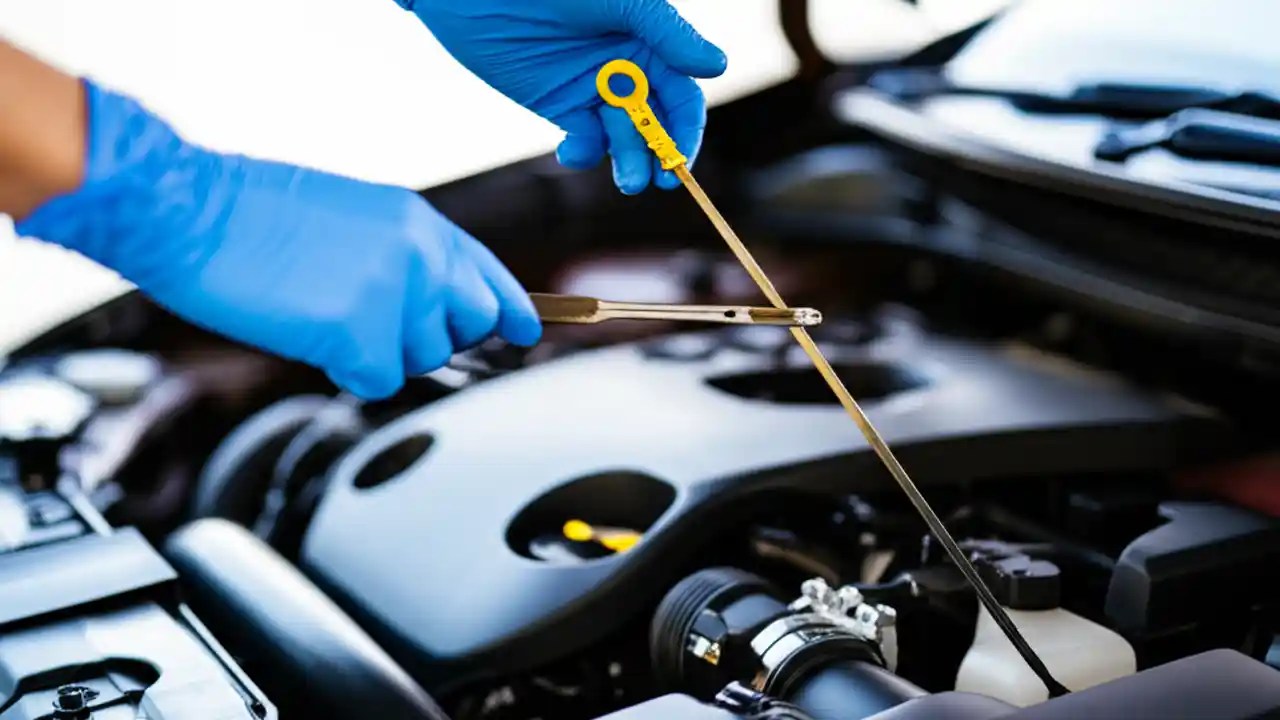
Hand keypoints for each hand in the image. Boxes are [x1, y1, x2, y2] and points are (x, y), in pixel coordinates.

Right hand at [16, 81, 540, 399]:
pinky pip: (378, 381)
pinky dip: (345, 370)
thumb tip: (431, 299)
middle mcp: (421, 253)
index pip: (488, 272)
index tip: (525, 330)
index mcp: (418, 220)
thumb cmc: (249, 213)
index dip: (509, 307)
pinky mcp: (361, 331)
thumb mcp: (352, 213)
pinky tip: (310, 333)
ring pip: (424, 358)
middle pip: (470, 323)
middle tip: (379, 326)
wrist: (188, 211)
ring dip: (379, 352)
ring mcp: (395, 292)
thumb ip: (403, 252)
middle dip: (433, 336)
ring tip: (325, 313)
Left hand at [403, 0, 726, 193]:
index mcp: (650, 43)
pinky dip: (584, 152)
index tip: (680, 159)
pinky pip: (584, 140)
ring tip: (629, 182)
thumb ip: (666, 34)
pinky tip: (573, 151)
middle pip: (657, 124)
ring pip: (623, 138)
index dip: (686, 129)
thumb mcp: (618, 1)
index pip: (682, 96)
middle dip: (661, 154)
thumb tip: (717, 66)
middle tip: (658, 180)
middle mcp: (628, 69)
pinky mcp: (560, 106)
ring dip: (629, 161)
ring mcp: (594, 90)